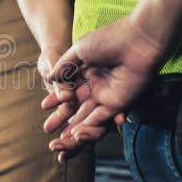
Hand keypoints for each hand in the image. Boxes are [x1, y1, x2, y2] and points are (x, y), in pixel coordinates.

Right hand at [46, 16, 166, 161]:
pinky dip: (88, 128)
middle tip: (47, 129)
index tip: (44, 107)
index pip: (68, 90)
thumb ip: (64, 66)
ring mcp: (107, 96)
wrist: (136, 41)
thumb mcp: (79, 50)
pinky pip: (101, 119)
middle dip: (61, 119)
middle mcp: (96, 85)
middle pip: (75, 107)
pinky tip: (75, 134)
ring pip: (86, 117)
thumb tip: (49, 78)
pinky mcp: (118, 104)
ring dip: (73, 130)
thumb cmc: (109, 40)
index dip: (56, 100)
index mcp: (87, 71)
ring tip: (59, 141)